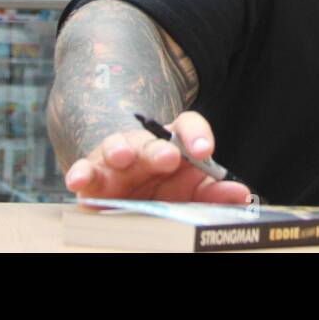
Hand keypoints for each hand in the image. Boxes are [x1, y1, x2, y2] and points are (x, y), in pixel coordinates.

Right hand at [63, 111, 251, 203]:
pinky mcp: (92, 177)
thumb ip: (214, 192)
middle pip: (152, 141)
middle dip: (159, 149)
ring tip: (123, 157)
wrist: (127, 192)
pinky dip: (80, 173)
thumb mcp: (191, 191)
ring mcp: (116, 160)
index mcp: (174, 145)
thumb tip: (240, 192)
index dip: (197, 135)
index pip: (187, 127)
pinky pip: (84, 172)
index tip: (204, 150)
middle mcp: (145, 147)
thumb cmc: (165, 190)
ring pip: (116, 147)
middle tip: (169, 157)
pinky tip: (79, 179)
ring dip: (120, 150)